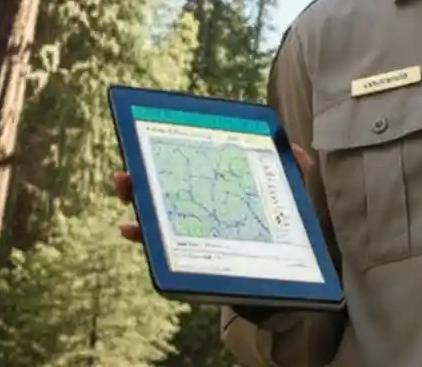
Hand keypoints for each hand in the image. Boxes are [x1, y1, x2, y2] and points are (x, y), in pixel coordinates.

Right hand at [112, 143, 316, 243]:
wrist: (284, 279)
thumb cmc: (284, 234)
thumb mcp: (292, 198)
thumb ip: (296, 172)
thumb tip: (297, 151)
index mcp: (220, 186)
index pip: (189, 165)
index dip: (167, 153)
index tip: (148, 142)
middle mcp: (202, 205)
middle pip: (166, 184)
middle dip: (140, 175)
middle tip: (124, 174)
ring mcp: (193, 229)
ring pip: (157, 210)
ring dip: (136, 198)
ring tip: (124, 189)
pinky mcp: (189, 254)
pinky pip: (159, 244)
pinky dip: (143, 235)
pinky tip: (129, 229)